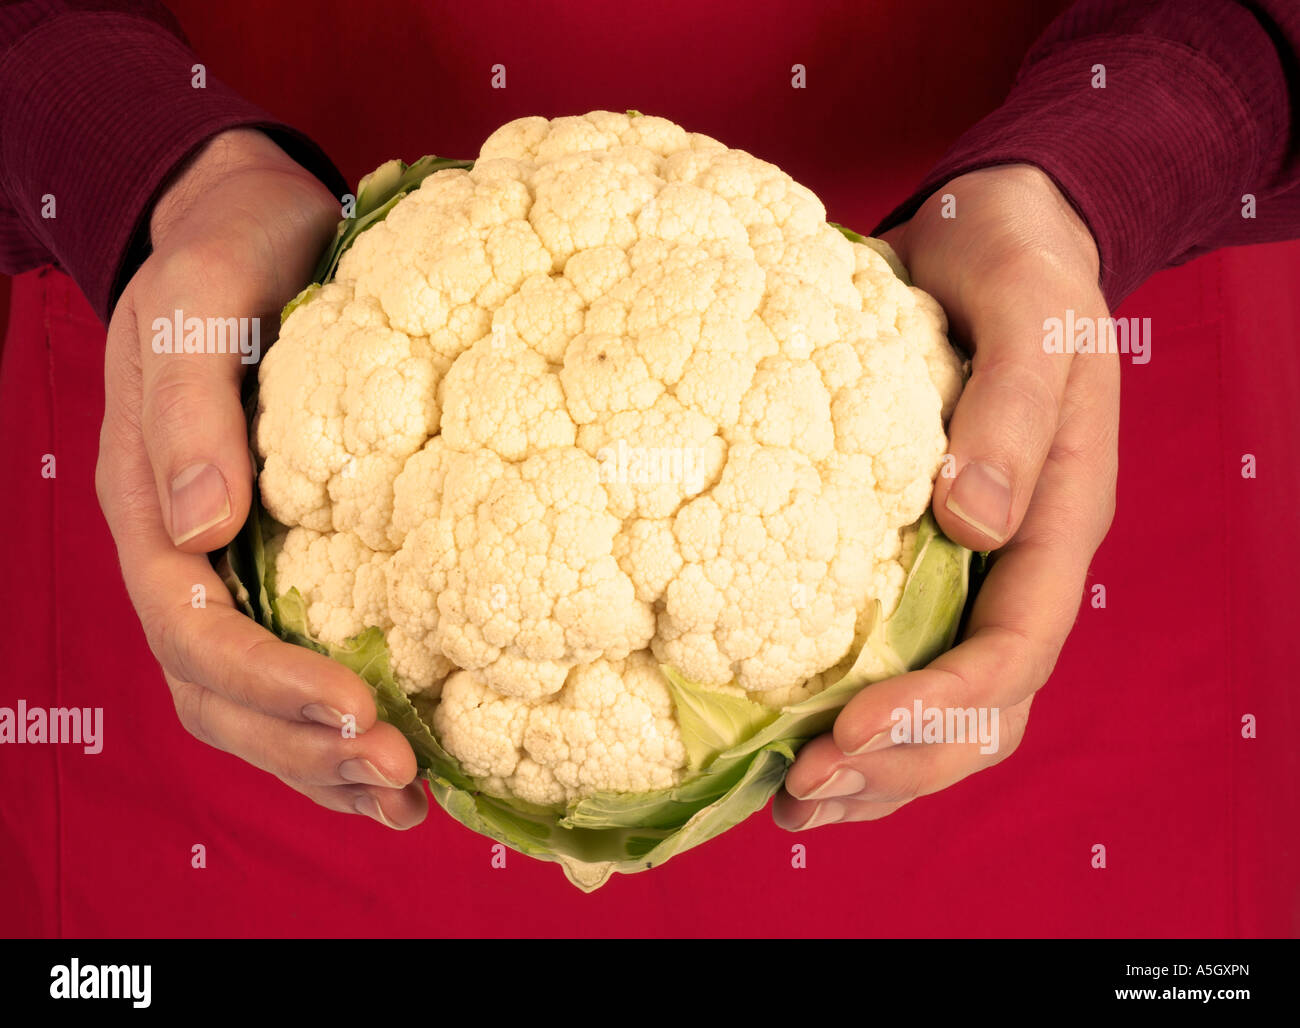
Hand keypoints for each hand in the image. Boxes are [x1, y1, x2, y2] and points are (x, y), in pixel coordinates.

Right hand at [96, 129, 426, 827]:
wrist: (251, 231)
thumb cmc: (229, 258)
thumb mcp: (200, 301)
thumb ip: (191, 405)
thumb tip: (201, 525)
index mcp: (151, 504)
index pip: (193, 626)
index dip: (268, 682)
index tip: (357, 708)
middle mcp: (186, 556)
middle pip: (220, 693)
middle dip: (303, 747)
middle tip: (398, 773)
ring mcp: (231, 570)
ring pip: (252, 706)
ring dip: (322, 764)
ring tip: (408, 799)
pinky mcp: (286, 566)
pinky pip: (292, 673)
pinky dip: (335, 731)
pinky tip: (403, 765)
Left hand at [774, 164, 1118, 828]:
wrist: (995, 234)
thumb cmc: (1017, 267)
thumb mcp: (1031, 317)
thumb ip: (1012, 412)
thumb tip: (973, 523)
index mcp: (1058, 521)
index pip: (1013, 651)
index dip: (938, 707)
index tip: (849, 729)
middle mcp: (1019, 564)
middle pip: (983, 711)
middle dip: (900, 763)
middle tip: (806, 791)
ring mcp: (974, 570)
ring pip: (947, 708)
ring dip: (879, 768)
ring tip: (795, 801)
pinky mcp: (920, 556)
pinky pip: (904, 658)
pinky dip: (858, 714)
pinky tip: (795, 740)